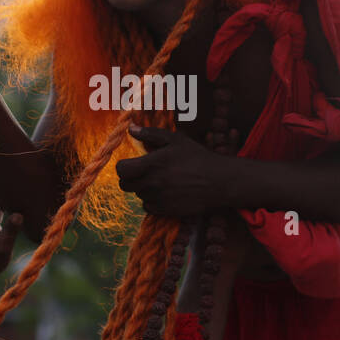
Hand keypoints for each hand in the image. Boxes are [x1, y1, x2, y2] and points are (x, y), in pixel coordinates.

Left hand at [116, 125, 239, 216]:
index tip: (133, 163)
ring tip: (161, 180)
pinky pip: (148, 206)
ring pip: (138, 195)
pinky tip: (166, 191)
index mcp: (151, 164)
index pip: (121, 170)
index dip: (124, 166)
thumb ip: (150, 134)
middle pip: (124, 185)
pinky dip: (152, 200)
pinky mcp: (165, 210)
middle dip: (131, 177)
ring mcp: (157, 198)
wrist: (218, 181)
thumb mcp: (175, 140)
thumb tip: (131, 128)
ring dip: (144, 188)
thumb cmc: (197, 157)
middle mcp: (151, 183)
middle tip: (145, 171)